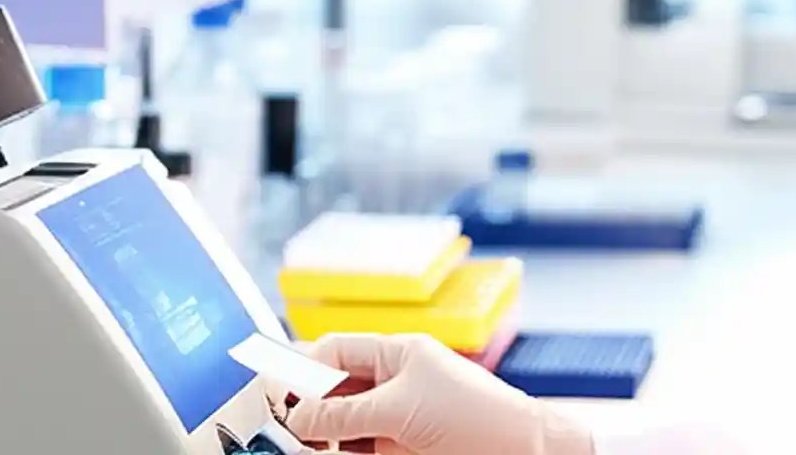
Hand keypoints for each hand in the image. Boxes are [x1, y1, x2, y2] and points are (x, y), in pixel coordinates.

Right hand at [285, 333, 594, 454]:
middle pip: (334, 390)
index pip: (336, 351)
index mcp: (398, 353)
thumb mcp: (400, 408)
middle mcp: (395, 381)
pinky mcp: (401, 447)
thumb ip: (346, 413)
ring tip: (301, 446)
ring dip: (320, 434)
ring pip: (342, 423)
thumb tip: (301, 416)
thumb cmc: (475, 416)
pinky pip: (358, 446)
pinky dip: (340, 452)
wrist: (518, 450)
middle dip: (308, 406)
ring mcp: (397, 416)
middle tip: (282, 428)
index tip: (276, 391)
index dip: (304, 368)